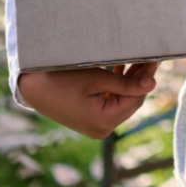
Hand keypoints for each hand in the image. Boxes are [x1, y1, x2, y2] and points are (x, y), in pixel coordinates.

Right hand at [16, 63, 157, 139]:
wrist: (31, 87)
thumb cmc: (61, 79)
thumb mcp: (95, 78)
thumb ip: (125, 83)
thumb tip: (152, 84)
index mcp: (103, 121)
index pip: (135, 99)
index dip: (146, 78)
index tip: (154, 58)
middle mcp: (102, 129)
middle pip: (130, 102)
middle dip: (139, 80)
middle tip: (149, 56)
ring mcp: (96, 127)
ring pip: (121, 102)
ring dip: (129, 83)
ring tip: (138, 59)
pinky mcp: (90, 120)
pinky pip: (110, 104)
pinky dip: (116, 89)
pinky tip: (122, 69)